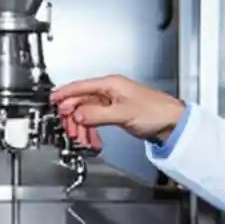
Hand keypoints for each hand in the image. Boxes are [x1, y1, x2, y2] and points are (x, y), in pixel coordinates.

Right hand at [50, 75, 185, 144]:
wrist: (172, 122)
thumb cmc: (155, 112)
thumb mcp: (123, 113)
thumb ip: (97, 114)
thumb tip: (77, 114)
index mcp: (111, 84)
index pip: (81, 86)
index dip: (64, 94)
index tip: (52, 100)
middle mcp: (110, 91)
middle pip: (81, 101)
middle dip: (72, 116)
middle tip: (68, 129)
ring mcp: (113, 102)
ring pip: (88, 112)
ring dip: (82, 126)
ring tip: (82, 138)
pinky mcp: (116, 112)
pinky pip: (96, 119)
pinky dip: (92, 129)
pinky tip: (93, 139)